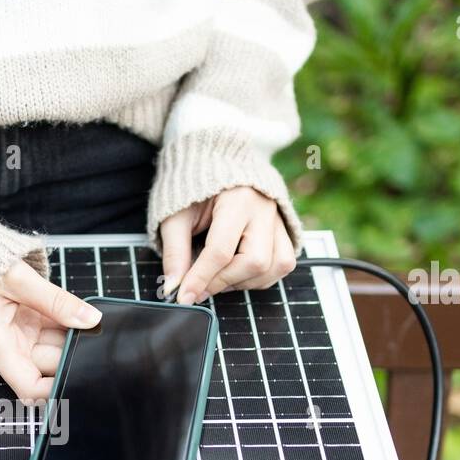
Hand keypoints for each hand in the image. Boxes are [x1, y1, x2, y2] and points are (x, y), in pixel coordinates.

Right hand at [0, 259, 100, 403]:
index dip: (58, 388)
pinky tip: (70, 311)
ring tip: (80, 316)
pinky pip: (45, 333)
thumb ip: (57, 301)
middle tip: (91, 330)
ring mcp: (11, 340)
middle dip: (71, 349)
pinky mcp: (17, 329)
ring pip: (51, 348)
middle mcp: (3, 350)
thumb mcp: (18, 279)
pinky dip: (60, 324)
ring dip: (68, 335)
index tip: (84, 373)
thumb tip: (90, 319)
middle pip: (48, 365)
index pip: (31, 388)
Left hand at [159, 186, 295, 303]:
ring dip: (244, 283)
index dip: (201, 279)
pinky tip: (236, 273)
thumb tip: (174, 287)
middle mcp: (264, 210)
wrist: (217, 162)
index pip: (221, 251)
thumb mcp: (175, 215)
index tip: (184, 297)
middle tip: (198, 287)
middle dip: (223, 282)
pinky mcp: (284, 229)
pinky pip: (283, 264)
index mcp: (237, 199)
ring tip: (217, 277)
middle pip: (255, 262)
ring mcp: (279, 219)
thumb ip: (175, 251)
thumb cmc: (195, 187)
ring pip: (275, 266)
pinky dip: (260, 278)